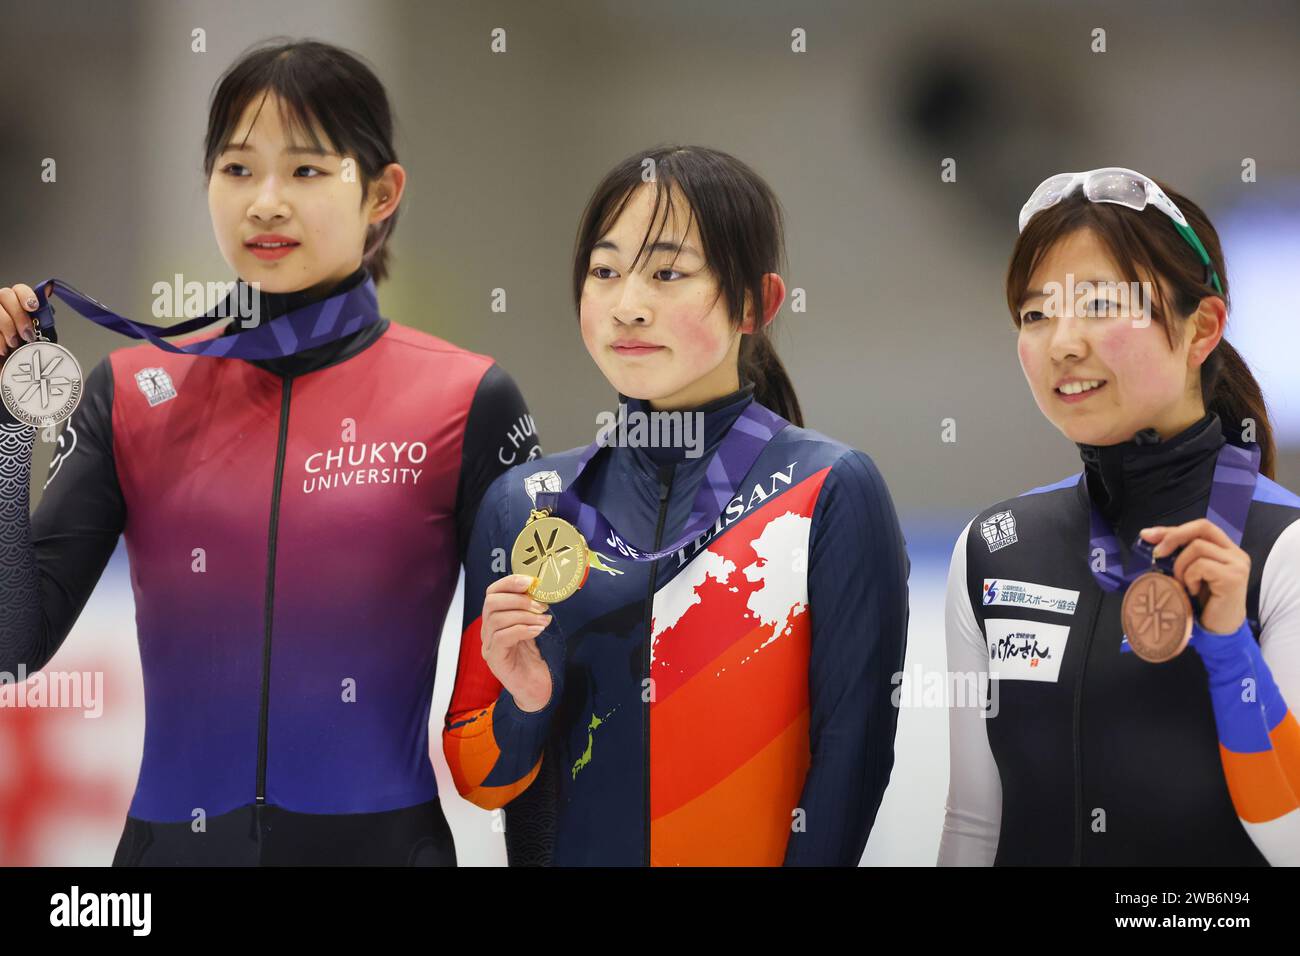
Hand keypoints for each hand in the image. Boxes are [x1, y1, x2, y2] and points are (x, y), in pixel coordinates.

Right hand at [0, 282, 46, 358]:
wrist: (7, 367)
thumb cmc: (23, 351)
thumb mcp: (36, 336)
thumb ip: (41, 319)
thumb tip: (50, 296)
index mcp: (17, 304)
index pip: (19, 289)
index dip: (26, 295)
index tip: (34, 307)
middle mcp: (2, 305)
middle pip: (5, 295)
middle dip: (19, 315)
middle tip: (26, 334)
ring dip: (7, 326)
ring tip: (13, 343)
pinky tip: (3, 349)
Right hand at [481, 574, 553, 711]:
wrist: (538, 689)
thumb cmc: (536, 658)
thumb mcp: (534, 627)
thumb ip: (532, 610)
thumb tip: (542, 588)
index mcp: (495, 619)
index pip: (492, 593)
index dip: (509, 583)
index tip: (530, 581)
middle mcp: (487, 631)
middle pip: (491, 603)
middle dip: (518, 599)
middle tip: (541, 605)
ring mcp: (488, 646)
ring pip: (497, 619)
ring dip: (524, 615)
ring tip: (544, 620)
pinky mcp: (494, 659)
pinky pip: (502, 637)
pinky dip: (522, 629)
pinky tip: (538, 630)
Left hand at [1140, 519, 1249, 634]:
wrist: (1219, 630)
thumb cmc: (1201, 602)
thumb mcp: (1186, 572)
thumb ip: (1177, 554)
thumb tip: (1147, 535)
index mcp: (1225, 549)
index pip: (1199, 527)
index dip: (1172, 529)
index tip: (1147, 535)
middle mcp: (1235, 553)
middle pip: (1202, 527)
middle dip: (1173, 536)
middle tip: (1157, 554)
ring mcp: (1237, 564)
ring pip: (1197, 547)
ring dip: (1181, 565)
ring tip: (1183, 584)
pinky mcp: (1233, 577)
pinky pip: (1201, 565)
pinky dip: (1189, 577)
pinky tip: (1192, 591)